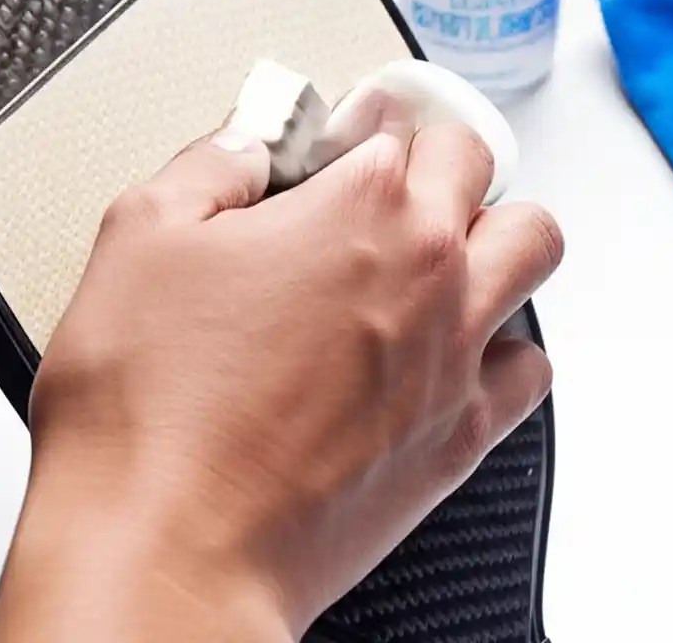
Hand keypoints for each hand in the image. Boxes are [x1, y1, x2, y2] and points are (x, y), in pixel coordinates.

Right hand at [0, 117, 561, 640]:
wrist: (172, 547)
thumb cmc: (149, 409)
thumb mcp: (140, 237)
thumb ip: (207, 165)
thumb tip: (242, 143)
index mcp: (360, 207)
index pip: (398, 125)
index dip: (361, 127)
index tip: (338, 143)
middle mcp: (427, 272)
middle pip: (480, 168)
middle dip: (435, 160)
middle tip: (386, 182)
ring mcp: (455, 356)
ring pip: (533, 249)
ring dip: (494, 233)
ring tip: (439, 252)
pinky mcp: (459, 436)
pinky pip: (528, 367)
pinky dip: (503, 346)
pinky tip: (451, 353)